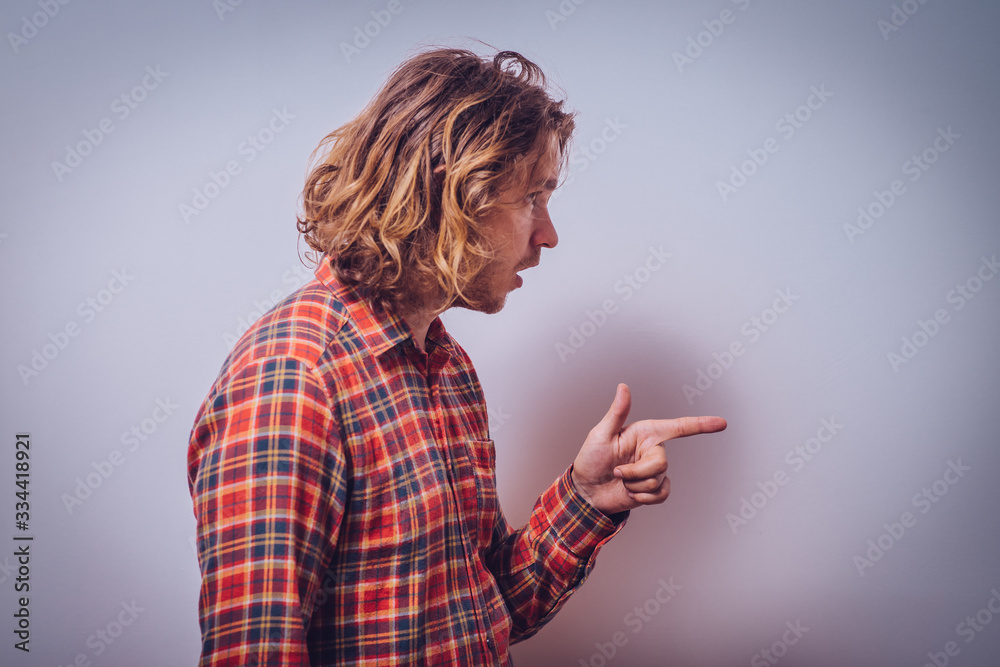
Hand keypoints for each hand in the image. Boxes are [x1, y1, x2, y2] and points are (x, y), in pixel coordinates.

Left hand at [571, 383, 726, 515]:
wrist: (586, 491)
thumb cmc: (590, 459)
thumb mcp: (600, 434)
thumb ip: (617, 412)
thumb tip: (623, 387)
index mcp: (645, 433)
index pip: (678, 427)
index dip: (701, 425)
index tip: (722, 423)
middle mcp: (652, 450)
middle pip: (662, 463)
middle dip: (636, 472)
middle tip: (617, 472)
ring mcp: (653, 470)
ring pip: (657, 480)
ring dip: (634, 485)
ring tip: (620, 481)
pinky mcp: (653, 489)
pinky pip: (661, 494)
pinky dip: (644, 498)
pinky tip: (631, 493)